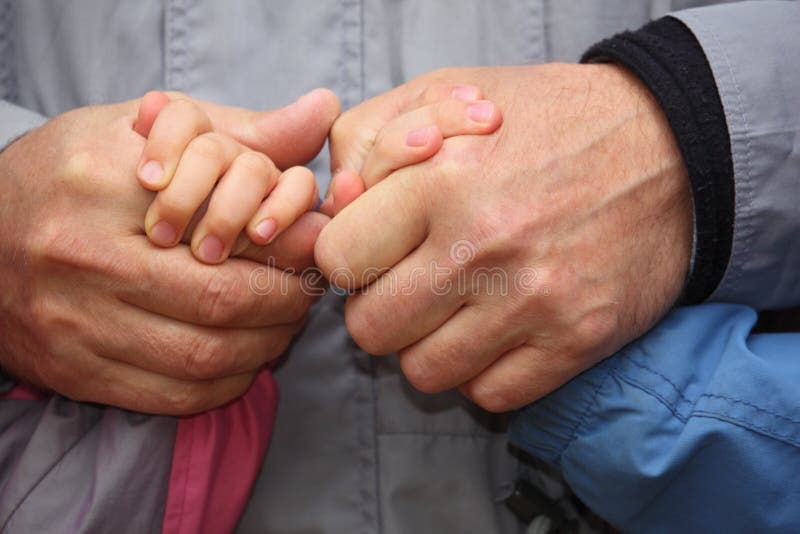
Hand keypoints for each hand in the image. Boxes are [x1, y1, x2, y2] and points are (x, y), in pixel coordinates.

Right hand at [0, 91, 337, 413]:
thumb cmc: (75, 173)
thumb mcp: (145, 130)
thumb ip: (238, 129)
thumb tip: (323, 110)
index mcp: (103, 184)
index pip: (227, 230)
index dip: (289, 249)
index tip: (314, 247)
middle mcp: (84, 259)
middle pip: (221, 301)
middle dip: (286, 302)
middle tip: (308, 290)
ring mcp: (74, 324)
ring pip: (204, 357)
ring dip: (266, 347)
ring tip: (284, 322)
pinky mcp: (75, 372)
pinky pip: (174, 397)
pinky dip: (226, 383)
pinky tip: (245, 357)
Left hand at [317, 64, 692, 411]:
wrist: (667, 146)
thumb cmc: (543, 121)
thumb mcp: (445, 93)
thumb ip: (370, 142)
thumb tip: (335, 204)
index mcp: (440, 180)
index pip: (338, 260)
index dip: (346, 261)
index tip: (370, 255)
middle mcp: (483, 247)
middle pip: (371, 330)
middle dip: (379, 310)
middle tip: (408, 286)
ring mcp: (534, 302)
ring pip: (425, 373)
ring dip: (427, 347)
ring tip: (453, 310)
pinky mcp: (578, 340)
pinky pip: (491, 394)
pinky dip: (483, 372)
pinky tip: (495, 333)